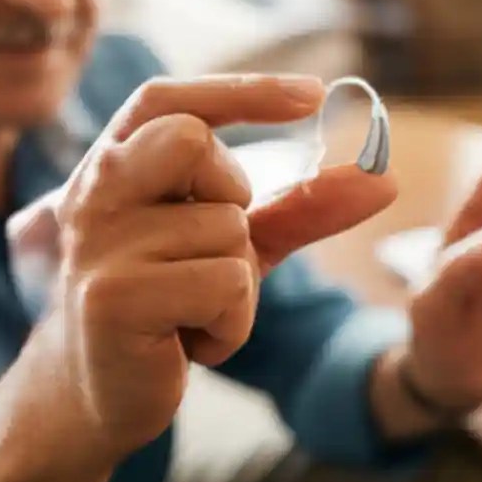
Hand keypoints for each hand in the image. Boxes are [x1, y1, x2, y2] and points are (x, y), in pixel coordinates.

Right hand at [0, 75, 397, 481]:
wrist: (97, 392)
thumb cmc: (172, 301)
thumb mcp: (238, 243)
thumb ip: (302, 206)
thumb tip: (386, 178)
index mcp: (115, 163)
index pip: (168, 100)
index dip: (241, 89)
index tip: (315, 93)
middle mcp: (95, 192)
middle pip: (191, 140)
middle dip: (231, 192)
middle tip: (214, 245)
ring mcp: (98, 244)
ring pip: (227, 229)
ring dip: (238, 283)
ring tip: (193, 312)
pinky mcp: (114, 298)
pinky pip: (225, 284)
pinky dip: (230, 322)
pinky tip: (189, 341)